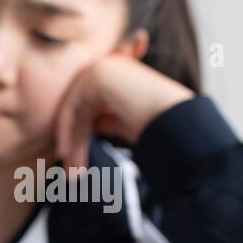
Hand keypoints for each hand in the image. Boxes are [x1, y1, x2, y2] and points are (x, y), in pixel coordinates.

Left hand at [54, 53, 193, 170]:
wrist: (177, 120)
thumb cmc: (162, 125)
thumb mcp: (126, 123)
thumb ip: (107, 119)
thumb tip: (90, 126)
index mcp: (118, 77)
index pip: (90, 109)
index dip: (80, 138)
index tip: (78, 166)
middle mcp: (109, 68)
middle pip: (82, 112)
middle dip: (75, 144)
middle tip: (71, 173)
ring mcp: (102, 69)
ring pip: (75, 112)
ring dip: (70, 143)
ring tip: (70, 173)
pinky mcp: (96, 77)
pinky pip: (72, 107)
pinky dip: (66, 131)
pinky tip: (64, 154)